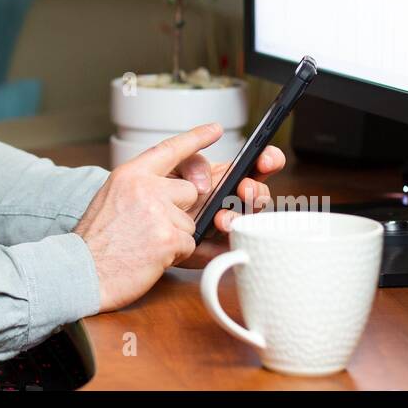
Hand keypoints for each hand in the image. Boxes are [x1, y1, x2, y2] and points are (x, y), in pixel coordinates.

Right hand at [74, 124, 217, 312]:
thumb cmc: (95, 241)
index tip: (215, 129)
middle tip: (151, 228)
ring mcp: (158, 212)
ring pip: (190, 221)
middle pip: (189, 191)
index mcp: (129, 174)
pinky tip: (151, 257)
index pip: (170, 149)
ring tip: (146, 245)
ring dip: (175, 236)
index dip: (196, 138)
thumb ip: (140, 187)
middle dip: (178, 211)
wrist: (81, 270)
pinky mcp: (168, 238)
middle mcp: (145, 187)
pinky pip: (190, 244)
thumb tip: (172, 190)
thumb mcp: (111, 198)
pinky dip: (175, 254)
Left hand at [167, 130, 285, 269]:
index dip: (267, 159)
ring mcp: (228, 223)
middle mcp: (230, 199)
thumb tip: (205, 183)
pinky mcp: (220, 248)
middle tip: (243, 188)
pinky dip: (232, 241)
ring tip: (221, 218)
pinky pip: (237, 246)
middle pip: (258, 192)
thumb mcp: (170, 167)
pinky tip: (219, 236)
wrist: (140, 230)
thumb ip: (190, 164)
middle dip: (256, 189)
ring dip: (239, 216)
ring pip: (249, 219)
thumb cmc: (155, 197)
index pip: (255, 164)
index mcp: (223, 175)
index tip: (266, 159)